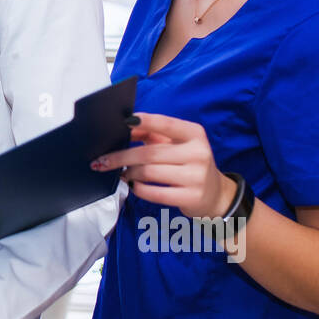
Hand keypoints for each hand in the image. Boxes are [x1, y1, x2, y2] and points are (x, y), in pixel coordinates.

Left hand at [92, 112, 235, 218]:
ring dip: (128, 173)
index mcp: (194, 134)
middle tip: (102, 160)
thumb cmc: (189, 163)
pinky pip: (155, 193)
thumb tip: (124, 129)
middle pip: (149, 153)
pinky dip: (138, 189)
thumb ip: (152, 134)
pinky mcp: (191, 197)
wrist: (216, 194)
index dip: (145, 121)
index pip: (166, 124)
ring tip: (121, 173)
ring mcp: (196, 176)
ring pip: (149, 172)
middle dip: (121, 156)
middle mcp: (198, 153)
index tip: (125, 121)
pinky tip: (133, 185)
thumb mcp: (177, 144)